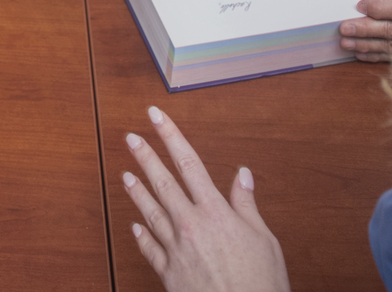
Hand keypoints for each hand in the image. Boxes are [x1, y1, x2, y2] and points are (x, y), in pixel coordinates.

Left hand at [121, 106, 288, 291]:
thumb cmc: (261, 285)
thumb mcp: (265, 240)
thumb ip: (247, 205)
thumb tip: (242, 175)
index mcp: (216, 213)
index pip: (189, 163)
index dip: (171, 136)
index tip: (156, 116)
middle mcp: (191, 226)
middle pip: (163, 183)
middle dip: (146, 157)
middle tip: (131, 138)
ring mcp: (177, 250)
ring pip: (151, 213)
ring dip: (137, 192)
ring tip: (126, 174)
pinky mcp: (169, 274)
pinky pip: (151, 249)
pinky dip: (142, 235)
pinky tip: (135, 226)